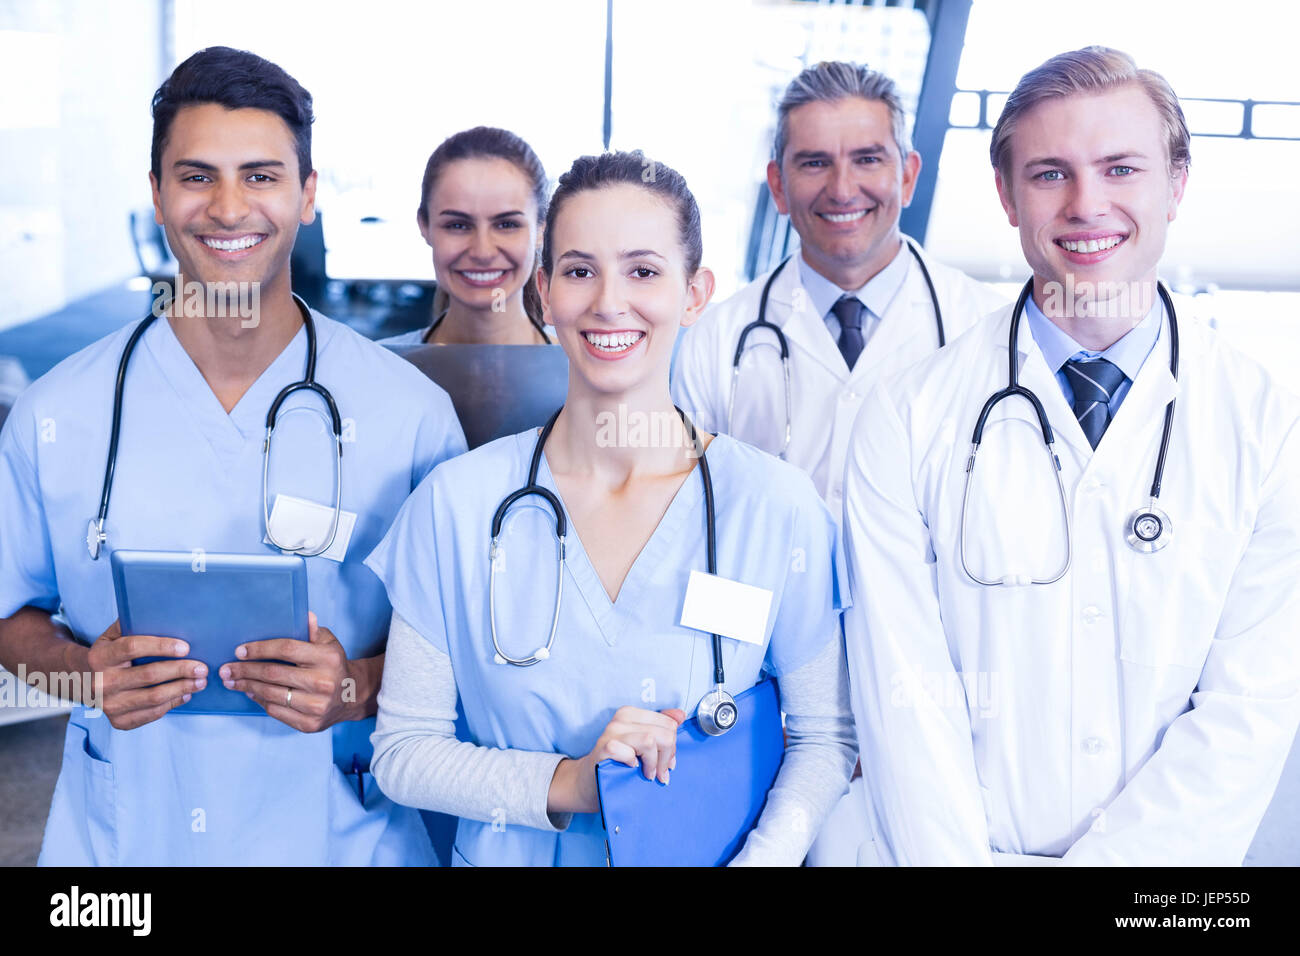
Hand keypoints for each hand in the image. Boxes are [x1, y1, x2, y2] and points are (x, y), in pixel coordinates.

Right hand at [85, 619, 205, 729]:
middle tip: (202, 667)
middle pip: (149, 675)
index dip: (161, 646)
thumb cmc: (108, 652)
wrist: (82, 681)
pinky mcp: (118, 721)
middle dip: (181, 670)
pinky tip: (186, 694)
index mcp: (99, 657)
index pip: (132, 647)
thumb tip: (164, 609)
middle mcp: (101, 683)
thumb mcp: (112, 634)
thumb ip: (133, 623)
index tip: (186, 647)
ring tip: (200, 681)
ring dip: (182, 689)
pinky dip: (173, 703)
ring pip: (154, 698)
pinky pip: (152, 714)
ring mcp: (109, 705)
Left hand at [220, 612, 356, 732]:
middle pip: (274, 674)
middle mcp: (324, 682)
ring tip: (232, 682)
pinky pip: (276, 711)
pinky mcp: (310, 724)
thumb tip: (305, 616)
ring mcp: (317, 705)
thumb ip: (313, 631)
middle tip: (226, 669)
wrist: (352, 695)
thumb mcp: (329, 643)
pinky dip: (260, 701)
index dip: (260, 649)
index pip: (287, 649)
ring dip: (247, 687)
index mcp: (328, 658)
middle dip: (245, 671)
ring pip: (272, 694)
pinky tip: (251, 693)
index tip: (240, 651)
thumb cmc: (333, 664)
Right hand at [549, 706, 686, 813]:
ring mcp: (611, 732)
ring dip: (653, 764)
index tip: (667, 761)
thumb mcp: (643, 743)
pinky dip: (634, 764)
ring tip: (649, 774)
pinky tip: (631, 769)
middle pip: (664, 733)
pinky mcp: (604, 748)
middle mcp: (621, 719)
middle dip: (667, 757)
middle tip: (660, 772)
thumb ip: (661, 727)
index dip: (672, 746)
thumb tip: (681, 715)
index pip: (669, 724)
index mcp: (632, 713)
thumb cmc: (619, 763)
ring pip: (650, 741)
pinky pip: (630, 753)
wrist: (590, 782)